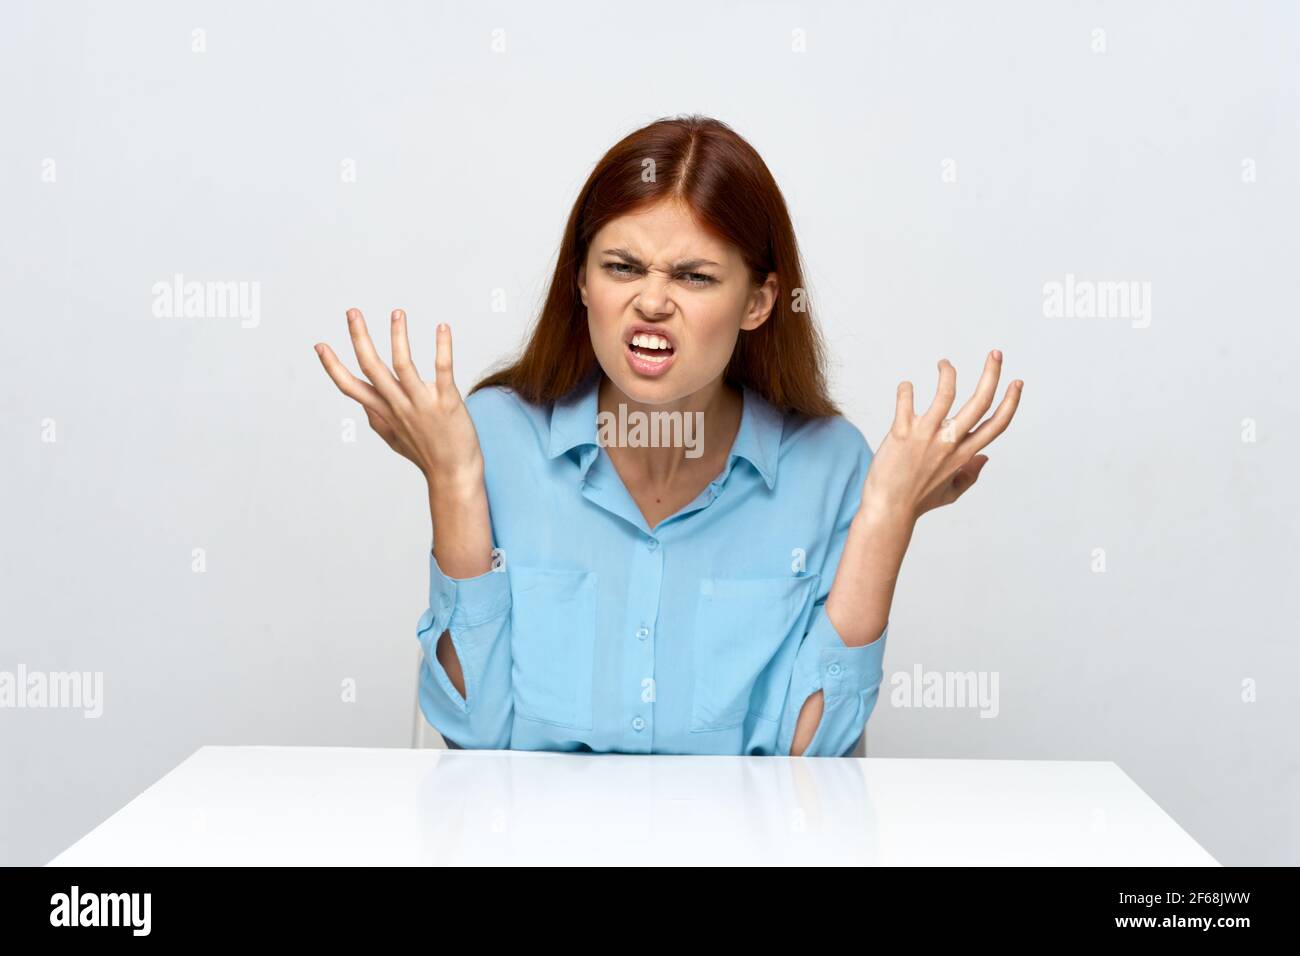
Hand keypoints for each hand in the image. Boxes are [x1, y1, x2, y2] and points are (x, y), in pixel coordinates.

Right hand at [315, 309, 483, 486]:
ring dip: (398, 336)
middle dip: (359, 338)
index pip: (351, 387)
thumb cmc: (427, 455)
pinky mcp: (447, 403)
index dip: (333, 367)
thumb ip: (377, 421)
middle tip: (352, 312)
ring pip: (402, 365)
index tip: (320, 345)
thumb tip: (364, 407)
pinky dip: (442, 348)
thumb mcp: (395, 440)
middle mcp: (399, 405)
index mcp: (385, 412)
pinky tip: (442, 327)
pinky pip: (442, 370)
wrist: (454, 476)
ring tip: (397, 313)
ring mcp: (421, 404)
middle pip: (371, 368)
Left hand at [862, 350, 1022, 523]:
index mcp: (964, 455)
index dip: (1011, 401)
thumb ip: (970, 475)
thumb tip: (985, 458)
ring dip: (948, 372)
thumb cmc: (917, 501)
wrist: (888, 509)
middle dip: (992, 373)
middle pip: (980, 402)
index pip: (997, 424)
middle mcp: (949, 442)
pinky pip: (906, 400)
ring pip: (946, 393)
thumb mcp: (951, 493)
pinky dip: (906, 388)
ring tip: (944, 363)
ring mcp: (926, 436)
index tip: (1017, 382)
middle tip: (995, 353)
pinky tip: (906, 387)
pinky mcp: (902, 432)